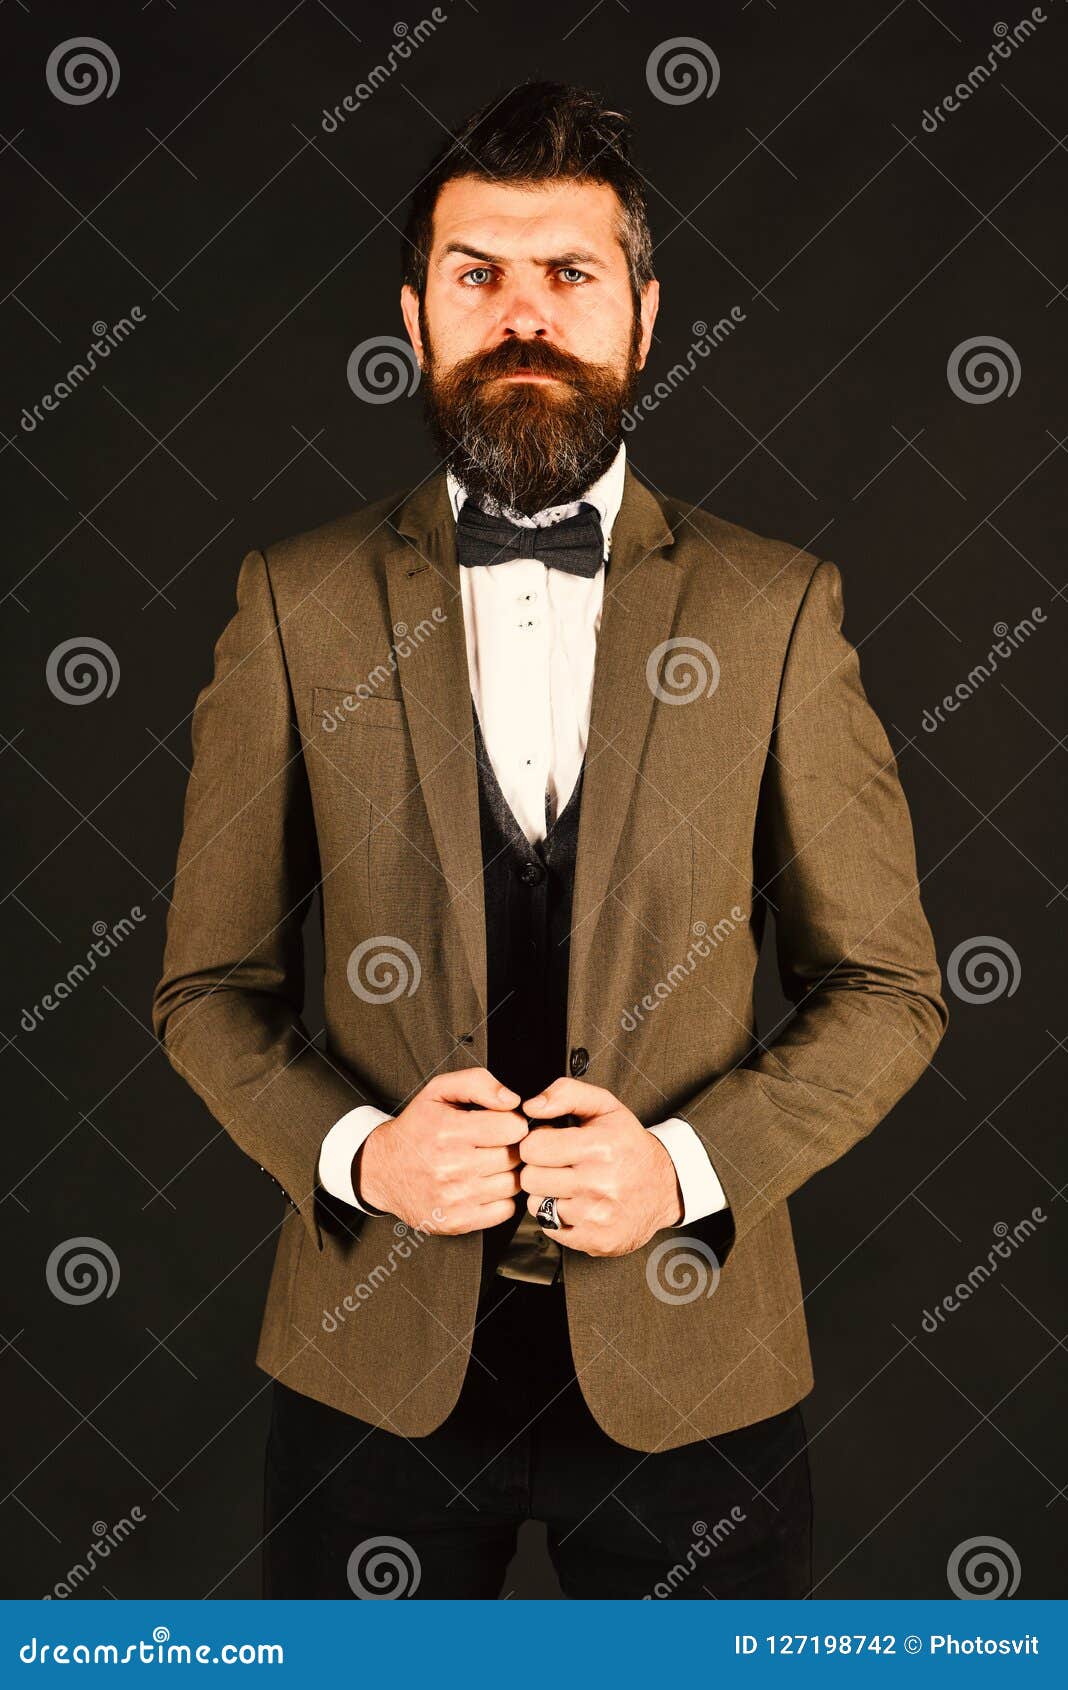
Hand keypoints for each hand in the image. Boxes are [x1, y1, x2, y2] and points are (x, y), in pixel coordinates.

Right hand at [358, 1068, 526, 1233]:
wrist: (382, 1169)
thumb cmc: (416, 1128)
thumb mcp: (439, 1091)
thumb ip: (478, 1082)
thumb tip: (513, 1100)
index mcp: (448, 1131)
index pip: (513, 1127)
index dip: (510, 1122)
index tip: (499, 1123)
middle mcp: (451, 1167)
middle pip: (514, 1156)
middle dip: (508, 1146)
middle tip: (491, 1144)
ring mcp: (454, 1198)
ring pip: (513, 1184)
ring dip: (506, 1173)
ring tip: (486, 1163)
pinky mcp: (457, 1222)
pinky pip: (505, 1210)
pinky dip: (501, 1198)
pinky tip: (483, 1185)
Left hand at [518, 1078, 682, 1256]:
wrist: (665, 1186)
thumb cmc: (628, 1144)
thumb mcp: (605, 1106)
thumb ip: (566, 1093)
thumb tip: (531, 1106)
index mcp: (598, 1147)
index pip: (532, 1148)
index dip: (537, 1142)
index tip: (551, 1142)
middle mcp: (598, 1184)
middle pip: (529, 1179)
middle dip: (539, 1169)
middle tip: (559, 1165)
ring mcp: (597, 1216)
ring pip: (536, 1205)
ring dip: (547, 1194)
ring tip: (569, 1185)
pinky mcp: (596, 1240)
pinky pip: (550, 1229)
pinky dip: (557, 1217)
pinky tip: (576, 1204)